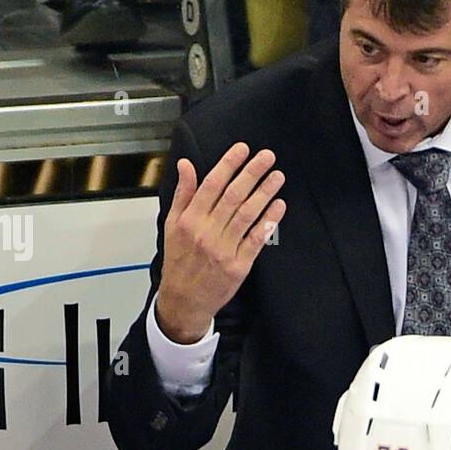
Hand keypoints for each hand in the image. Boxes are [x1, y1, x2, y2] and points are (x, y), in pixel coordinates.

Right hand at [154, 145, 286, 344]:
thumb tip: (186, 165)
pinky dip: (268, 221)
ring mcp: (224, 249)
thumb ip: (183, 194)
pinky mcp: (239, 265)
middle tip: (268, 156)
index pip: (211, 185)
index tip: (243, 149)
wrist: (184, 300)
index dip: (229, 164)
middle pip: (233, 196)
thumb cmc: (179, 260)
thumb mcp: (171, 225)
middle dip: (252, 173)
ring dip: (265, 192)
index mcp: (189, 220)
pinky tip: (279, 205)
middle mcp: (207, 232)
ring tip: (278, 176)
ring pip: (248, 214)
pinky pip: (256, 239)